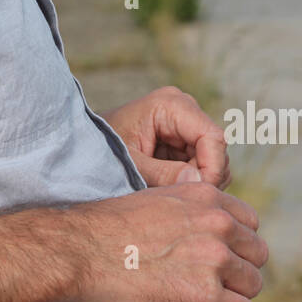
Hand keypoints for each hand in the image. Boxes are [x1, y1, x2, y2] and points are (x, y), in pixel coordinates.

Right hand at [61, 182, 266, 301]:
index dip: (233, 244)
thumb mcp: (156, 199)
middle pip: (257, 255)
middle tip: (206, 281)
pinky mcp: (205, 297)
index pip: (249, 223)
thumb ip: (191, 210)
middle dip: (237, 270)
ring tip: (196, 296)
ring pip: (253, 286)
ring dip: (232, 295)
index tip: (213, 257)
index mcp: (205, 196)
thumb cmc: (108, 230)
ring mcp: (214, 260)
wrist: (78, 253)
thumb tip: (211, 231)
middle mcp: (217, 224)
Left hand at [100, 86, 230, 188]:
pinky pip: (202, 164)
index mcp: (172, 104)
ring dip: (196, 180)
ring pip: (213, 160)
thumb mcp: (130, 164)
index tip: (196, 195)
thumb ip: (162, 174)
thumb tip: (197, 183)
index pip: (213, 137)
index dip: (212, 169)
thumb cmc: (103, 149)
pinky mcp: (184, 138)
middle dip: (203, 177)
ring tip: (165, 189)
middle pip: (216, 150)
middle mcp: (184, 108)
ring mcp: (186, 123)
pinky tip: (167, 185)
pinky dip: (190, 179)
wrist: (85, 145)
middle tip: (175, 197)